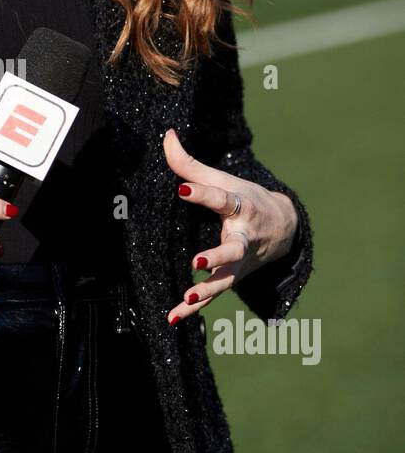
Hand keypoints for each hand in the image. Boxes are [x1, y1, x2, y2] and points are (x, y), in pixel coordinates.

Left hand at [163, 128, 297, 325]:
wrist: (286, 228)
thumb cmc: (246, 199)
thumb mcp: (223, 179)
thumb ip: (189, 163)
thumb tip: (166, 134)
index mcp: (240, 206)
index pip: (221, 198)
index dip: (202, 193)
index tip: (183, 189)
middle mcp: (244, 236)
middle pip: (233, 248)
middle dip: (217, 255)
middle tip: (197, 261)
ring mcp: (241, 261)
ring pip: (226, 279)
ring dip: (207, 291)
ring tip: (187, 298)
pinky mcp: (234, 277)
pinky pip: (214, 296)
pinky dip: (195, 309)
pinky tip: (172, 317)